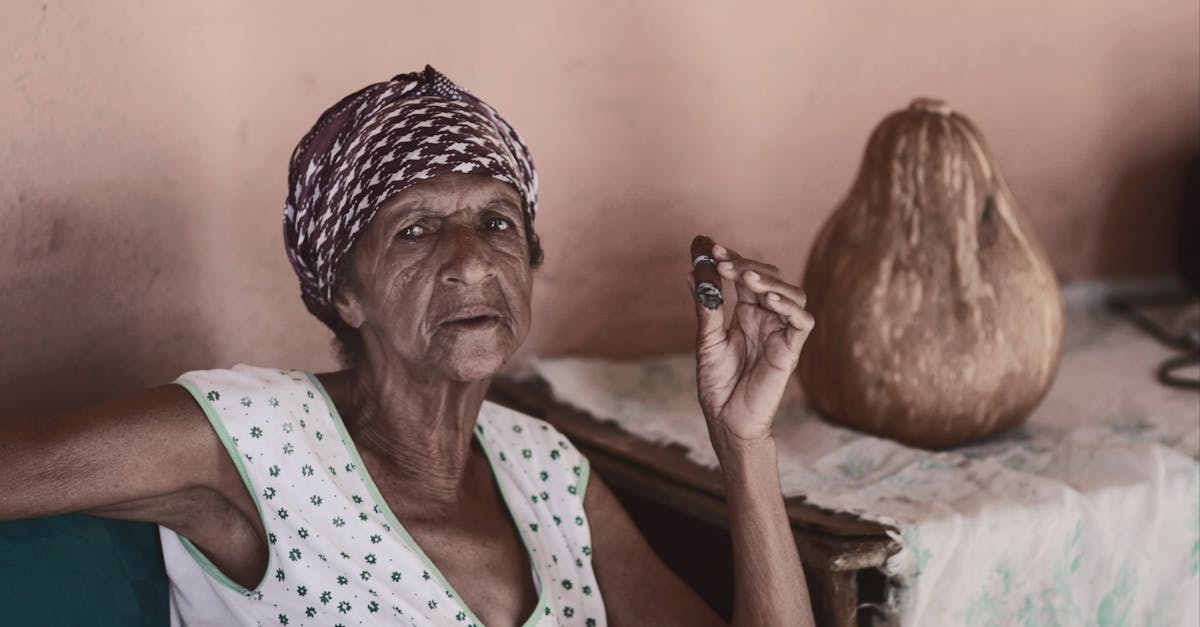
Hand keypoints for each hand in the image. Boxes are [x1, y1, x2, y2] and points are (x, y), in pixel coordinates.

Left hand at [691, 242, 814, 448]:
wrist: (726, 420)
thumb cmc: (717, 384)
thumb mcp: (707, 339)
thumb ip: (706, 306)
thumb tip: (694, 271)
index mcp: (746, 313)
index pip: (745, 276)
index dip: (732, 259)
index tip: (712, 248)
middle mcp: (766, 318)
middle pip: (769, 278)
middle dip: (747, 266)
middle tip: (724, 262)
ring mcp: (780, 332)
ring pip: (791, 293)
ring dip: (769, 281)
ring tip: (744, 277)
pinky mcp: (791, 350)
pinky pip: (802, 322)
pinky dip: (789, 306)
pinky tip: (768, 300)